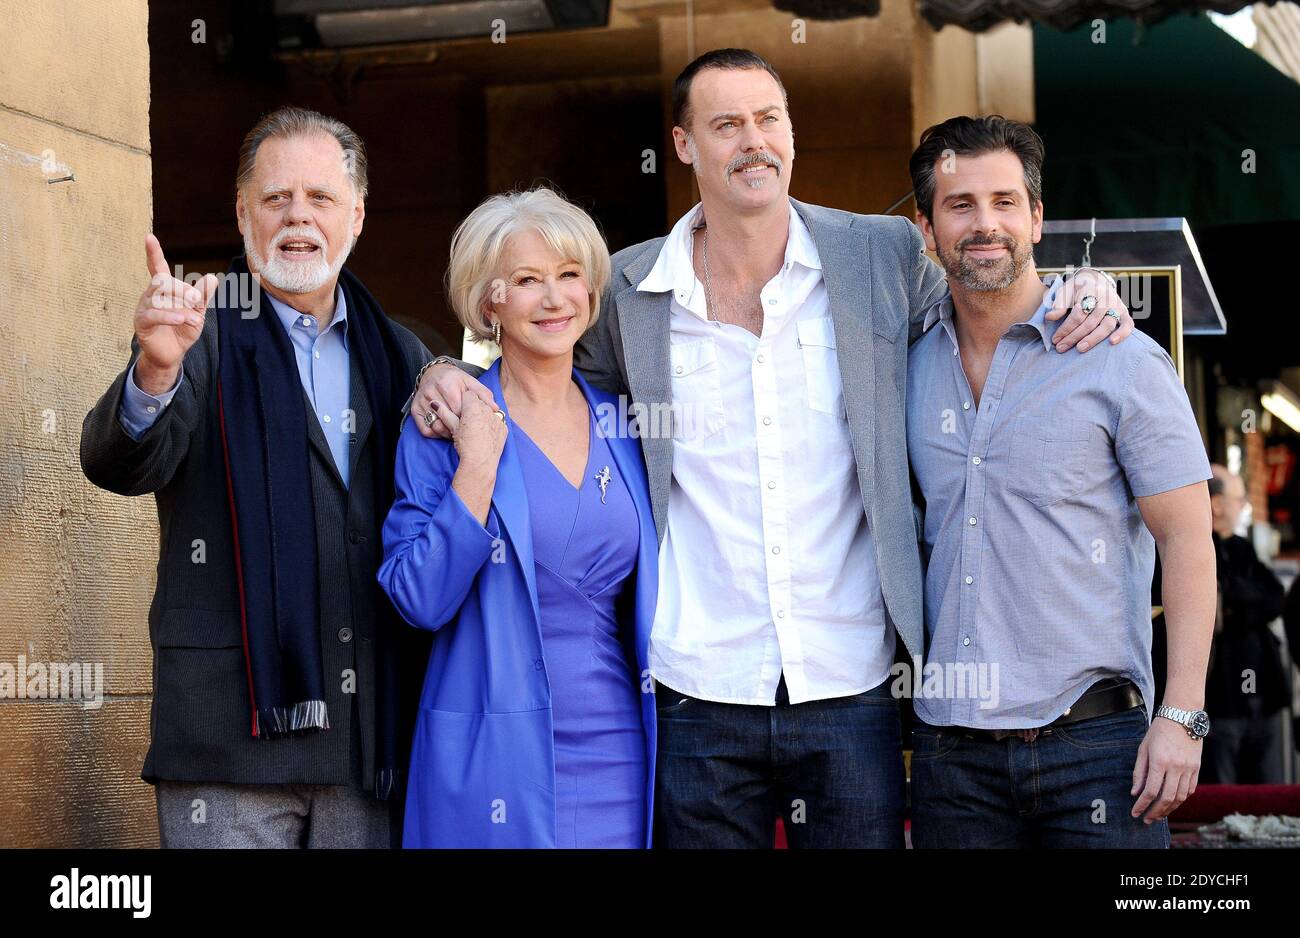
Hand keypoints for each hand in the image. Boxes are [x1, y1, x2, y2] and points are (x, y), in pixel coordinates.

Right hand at [134, 234, 218, 392]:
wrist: (173, 353)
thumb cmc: (183, 329)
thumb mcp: (198, 311)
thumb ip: (203, 296)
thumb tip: (213, 277)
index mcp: (164, 289)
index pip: (157, 267)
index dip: (153, 253)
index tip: (149, 237)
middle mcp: (151, 294)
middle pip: (161, 280)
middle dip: (181, 288)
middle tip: (197, 301)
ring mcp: (144, 308)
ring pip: (159, 298)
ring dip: (181, 308)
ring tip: (194, 318)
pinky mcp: (141, 323)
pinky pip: (152, 314)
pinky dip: (169, 316)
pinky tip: (181, 319)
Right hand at [412, 362, 499, 439]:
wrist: (434, 373)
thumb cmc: (456, 380)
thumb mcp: (471, 383)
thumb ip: (484, 395)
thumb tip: (495, 409)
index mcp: (447, 384)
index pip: (459, 409)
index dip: (468, 419)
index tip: (474, 422)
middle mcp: (431, 391)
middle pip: (448, 419)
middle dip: (460, 427)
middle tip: (468, 429)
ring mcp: (421, 401)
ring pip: (436, 426)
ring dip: (449, 433)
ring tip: (457, 431)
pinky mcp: (414, 409)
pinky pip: (425, 430)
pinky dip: (436, 434)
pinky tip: (445, 430)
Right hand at [452, 391, 507, 471]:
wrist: (480, 463)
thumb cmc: (464, 445)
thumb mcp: (453, 428)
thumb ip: (445, 413)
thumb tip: (435, 404)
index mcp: (473, 405)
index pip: (468, 394)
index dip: (463, 402)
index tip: (460, 410)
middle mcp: (487, 408)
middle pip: (479, 402)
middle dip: (473, 408)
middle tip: (466, 419)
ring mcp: (497, 418)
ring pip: (489, 410)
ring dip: (483, 415)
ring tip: (475, 428)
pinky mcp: (504, 428)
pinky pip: (497, 420)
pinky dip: (492, 424)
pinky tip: (484, 432)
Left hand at [1045, 268, 1133, 352]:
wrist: (1095, 280)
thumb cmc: (1076, 289)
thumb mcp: (1065, 291)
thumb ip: (1058, 304)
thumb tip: (1049, 317)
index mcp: (1090, 291)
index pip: (1078, 313)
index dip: (1066, 327)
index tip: (1055, 339)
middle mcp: (1106, 299)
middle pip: (1090, 322)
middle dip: (1074, 336)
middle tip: (1061, 347)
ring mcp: (1117, 306)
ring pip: (1107, 325)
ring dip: (1093, 339)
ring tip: (1080, 349)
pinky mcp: (1124, 313)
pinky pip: (1128, 324)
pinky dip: (1123, 333)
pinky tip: (1112, 343)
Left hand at [1131, 717, 1201, 823]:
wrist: (1183, 717)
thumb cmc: (1159, 731)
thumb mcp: (1143, 748)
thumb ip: (1139, 771)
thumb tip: (1135, 792)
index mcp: (1159, 761)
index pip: (1150, 790)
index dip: (1142, 805)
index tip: (1135, 813)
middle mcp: (1176, 767)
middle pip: (1166, 798)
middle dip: (1155, 812)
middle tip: (1147, 820)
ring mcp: (1189, 769)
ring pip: (1180, 797)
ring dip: (1169, 809)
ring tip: (1158, 815)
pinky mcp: (1197, 769)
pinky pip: (1189, 790)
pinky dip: (1181, 800)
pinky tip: (1172, 803)